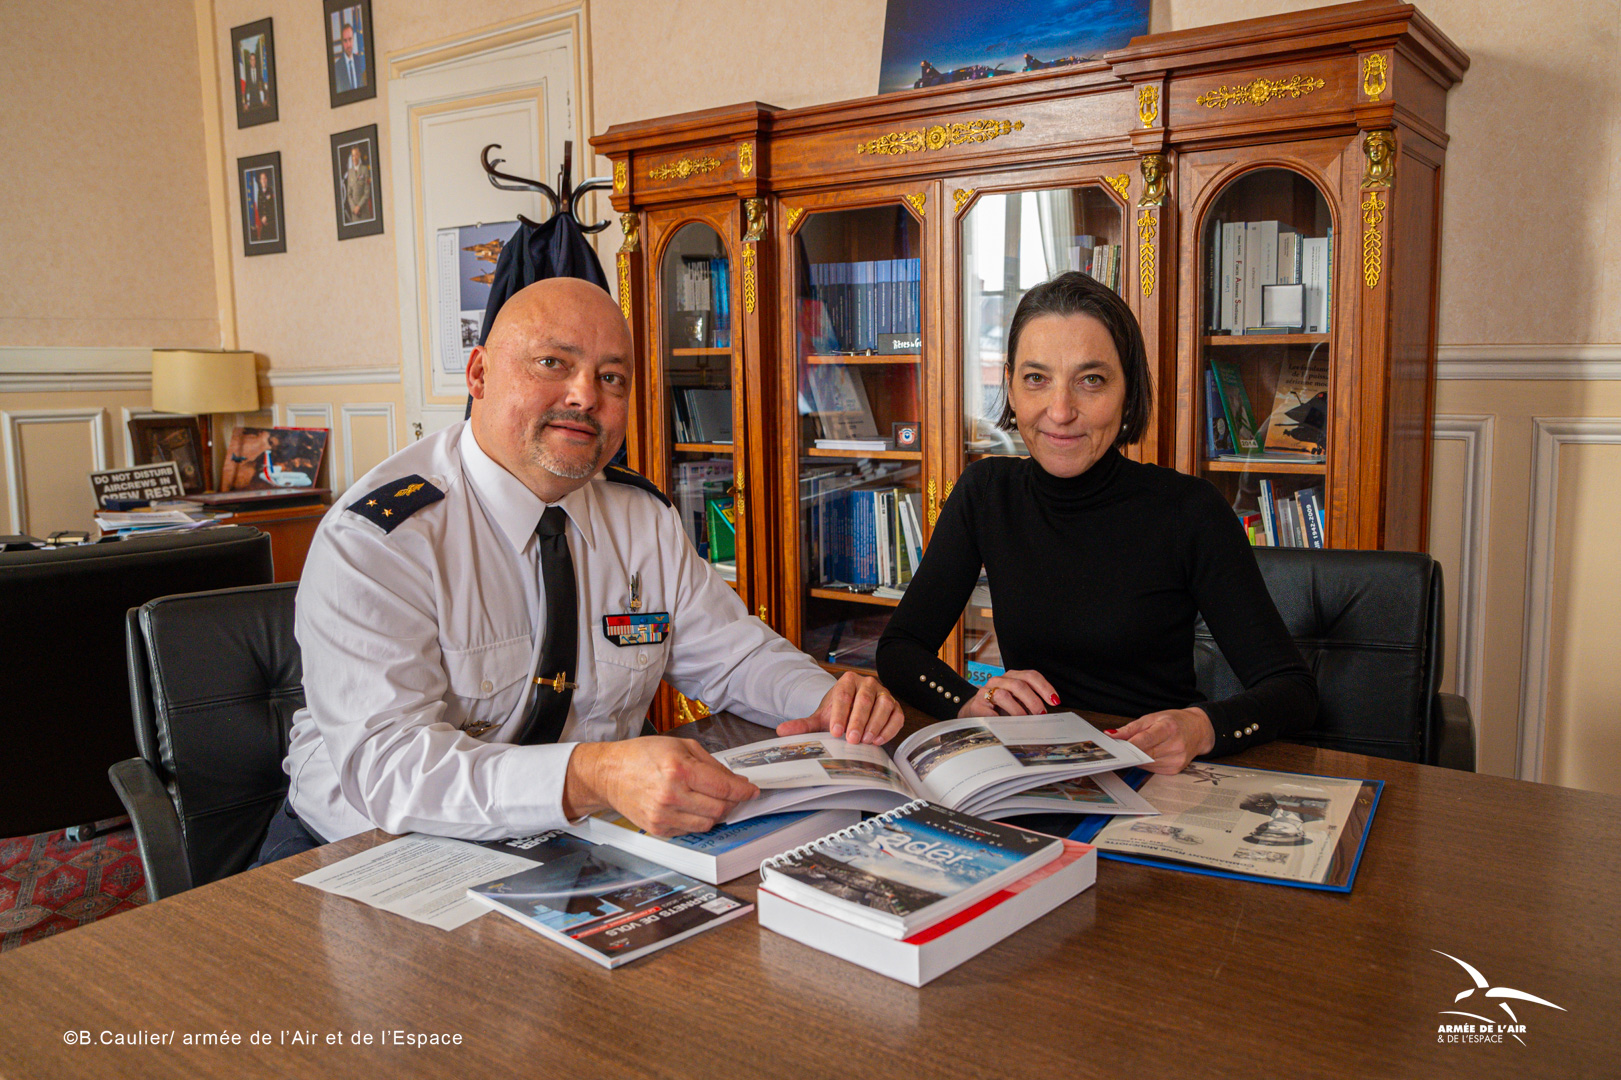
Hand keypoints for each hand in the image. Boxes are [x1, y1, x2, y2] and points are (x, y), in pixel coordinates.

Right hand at [563, 737, 758, 835]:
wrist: (609, 773)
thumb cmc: (641, 755)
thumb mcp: (680, 746)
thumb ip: (711, 764)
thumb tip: (735, 781)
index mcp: (679, 770)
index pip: (723, 787)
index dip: (743, 791)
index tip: (751, 791)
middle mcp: (671, 795)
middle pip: (719, 808)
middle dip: (732, 801)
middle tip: (733, 794)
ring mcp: (663, 815)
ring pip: (708, 823)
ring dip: (717, 813)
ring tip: (711, 799)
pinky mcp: (658, 828)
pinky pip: (690, 830)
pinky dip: (698, 820)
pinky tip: (691, 806)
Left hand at [776, 672, 903, 744]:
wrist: (853, 708)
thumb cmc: (838, 713)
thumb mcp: (821, 717)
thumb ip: (803, 724)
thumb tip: (781, 730)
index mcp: (847, 681)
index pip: (843, 695)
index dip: (840, 714)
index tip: (835, 732)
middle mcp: (867, 683)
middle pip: (864, 700)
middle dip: (858, 721)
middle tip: (852, 740)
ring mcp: (883, 693)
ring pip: (883, 706)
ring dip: (875, 724)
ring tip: (866, 741)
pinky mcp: (895, 706)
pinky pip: (896, 716)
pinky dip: (889, 729)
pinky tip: (879, 740)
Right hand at [957, 669, 1060, 717]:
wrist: (974, 710)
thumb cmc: (1000, 706)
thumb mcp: (1016, 700)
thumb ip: (1030, 702)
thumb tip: (1046, 713)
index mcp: (1012, 677)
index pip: (1031, 676)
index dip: (1044, 687)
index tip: (1054, 701)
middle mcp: (999, 680)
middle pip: (1019, 685)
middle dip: (1033, 700)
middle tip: (1041, 713)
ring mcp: (986, 691)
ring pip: (1004, 695)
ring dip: (1018, 710)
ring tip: (1025, 720)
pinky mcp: (977, 704)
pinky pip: (990, 712)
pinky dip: (1000, 719)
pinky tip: (1006, 725)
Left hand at [1107, 708, 1214, 773]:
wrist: (1199, 730)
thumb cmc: (1175, 722)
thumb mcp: (1152, 717)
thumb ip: (1131, 728)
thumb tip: (1112, 735)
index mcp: (1169, 728)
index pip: (1146, 739)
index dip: (1130, 744)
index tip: (1116, 747)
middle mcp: (1175, 746)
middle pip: (1144, 754)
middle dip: (1130, 752)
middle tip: (1119, 749)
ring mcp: (1176, 760)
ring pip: (1146, 764)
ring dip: (1137, 758)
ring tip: (1138, 749)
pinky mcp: (1175, 770)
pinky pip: (1152, 769)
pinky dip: (1146, 763)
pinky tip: (1150, 755)